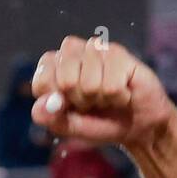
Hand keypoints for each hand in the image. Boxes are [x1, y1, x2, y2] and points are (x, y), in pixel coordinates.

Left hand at [31, 35, 175, 149]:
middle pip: (66, 80)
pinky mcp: (118, 52)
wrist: (136, 126)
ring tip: (107, 97)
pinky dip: (118, 97)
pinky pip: (111, 85)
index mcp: (53, 67)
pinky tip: (122, 92)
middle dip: (81, 101)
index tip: (69, 106)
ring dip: (101, 99)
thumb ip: (52, 119)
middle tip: (91, 103)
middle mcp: (72, 53)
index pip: (42, 81)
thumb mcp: (71, 128)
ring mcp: (95, 49)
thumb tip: (41, 107)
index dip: (57, 102)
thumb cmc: (100, 123)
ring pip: (90, 82)